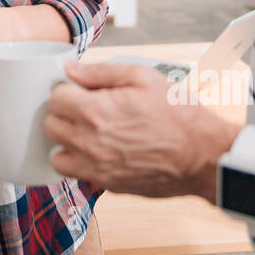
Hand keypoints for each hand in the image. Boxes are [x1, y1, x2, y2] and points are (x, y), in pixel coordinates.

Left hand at [45, 59, 238, 199]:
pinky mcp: (107, 184)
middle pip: (50, 125)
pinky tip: (95, 151)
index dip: (66, 91)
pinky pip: (74, 174)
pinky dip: (77, 162)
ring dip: (66, 140)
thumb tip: (71, 69)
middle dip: (62, 113)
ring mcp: (97, 167)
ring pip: (56, 153)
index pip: (55, 99)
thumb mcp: (143, 77)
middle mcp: (90, 141)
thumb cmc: (180, 114)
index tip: (78, 91)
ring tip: (86, 131)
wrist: (204, 155)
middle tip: (82, 109)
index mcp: (96, 110)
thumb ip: (101, 72)